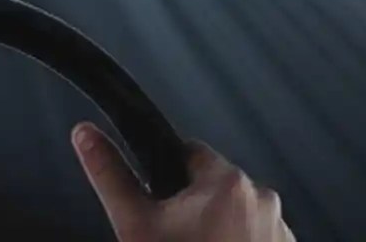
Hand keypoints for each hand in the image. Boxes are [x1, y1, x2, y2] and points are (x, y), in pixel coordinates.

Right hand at [71, 122, 293, 240]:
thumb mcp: (135, 224)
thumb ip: (109, 174)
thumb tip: (85, 134)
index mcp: (227, 181)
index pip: (189, 152)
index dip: (166, 176)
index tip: (159, 204)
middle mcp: (263, 199)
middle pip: (213, 186)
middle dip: (192, 206)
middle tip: (171, 237)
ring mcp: (280, 230)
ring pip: (235, 213)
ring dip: (216, 227)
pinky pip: (255, 237)